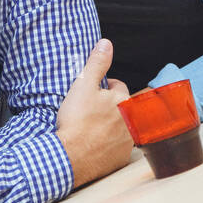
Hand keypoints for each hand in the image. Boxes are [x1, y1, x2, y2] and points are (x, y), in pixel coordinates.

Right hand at [55, 39, 132, 187]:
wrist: (70, 157)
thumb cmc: (77, 121)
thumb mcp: (83, 85)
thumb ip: (97, 63)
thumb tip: (106, 44)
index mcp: (125, 101)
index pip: (118, 86)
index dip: (103, 88)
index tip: (90, 94)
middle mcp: (132, 121)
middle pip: (120, 106)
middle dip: (108, 106)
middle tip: (88, 110)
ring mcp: (128, 142)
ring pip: (119, 126)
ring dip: (109, 125)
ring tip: (89, 128)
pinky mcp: (120, 159)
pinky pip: (115, 146)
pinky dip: (107, 144)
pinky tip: (92, 144)